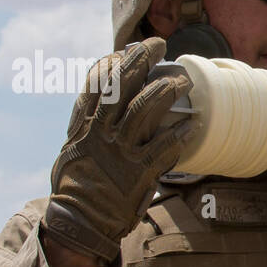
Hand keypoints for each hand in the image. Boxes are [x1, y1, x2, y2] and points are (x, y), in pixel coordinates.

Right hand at [42, 38, 195, 263]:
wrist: (80, 222)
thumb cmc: (76, 186)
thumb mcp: (72, 150)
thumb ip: (85, 126)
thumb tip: (93, 102)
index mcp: (84, 127)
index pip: (96, 84)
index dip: (114, 62)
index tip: (127, 49)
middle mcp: (101, 134)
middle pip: (121, 87)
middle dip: (140, 61)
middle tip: (158, 44)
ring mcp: (121, 152)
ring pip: (145, 110)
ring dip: (166, 91)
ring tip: (183, 81)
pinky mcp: (139, 173)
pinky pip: (165, 148)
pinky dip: (181, 133)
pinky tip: (193, 124)